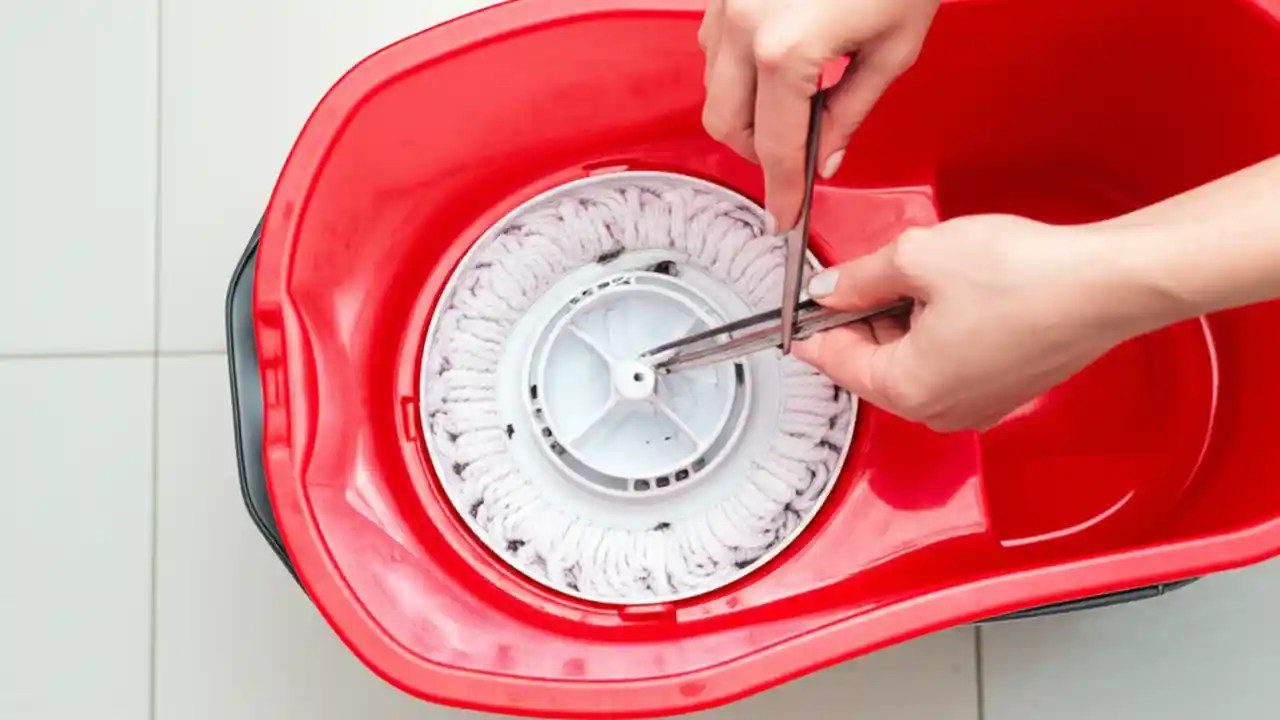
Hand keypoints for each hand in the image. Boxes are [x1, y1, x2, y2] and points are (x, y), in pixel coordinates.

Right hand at [699, 0, 939, 231]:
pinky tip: (777, 67)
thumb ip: (851, 113)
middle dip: (758, 153)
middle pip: (726, 124)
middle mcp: (744, 25)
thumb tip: (824, 158)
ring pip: (713, 86)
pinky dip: (737, 71)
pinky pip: (713, 46)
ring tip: (794, 106)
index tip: (784, 215)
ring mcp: (728, 1)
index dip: (783, 190)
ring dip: (745, 111)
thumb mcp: (893, 49)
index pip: (776, 147)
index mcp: (786, 50)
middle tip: (795, 158)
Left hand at [791, 216, 1174, 431]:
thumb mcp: (917, 257)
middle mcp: (939, 410)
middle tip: (863, 274)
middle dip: (862, 318)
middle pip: (872, 364)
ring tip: (922, 274)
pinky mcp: (1004, 388)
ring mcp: (975, 405)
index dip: (813, 328)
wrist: (1108, 283)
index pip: (835, 361)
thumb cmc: (1026, 277)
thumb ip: (860, 277)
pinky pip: (948, 362)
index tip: (796, 312)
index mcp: (907, 388)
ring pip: (911, 362)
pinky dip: (937, 329)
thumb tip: (831, 289)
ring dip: (902, 320)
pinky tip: (953, 292)